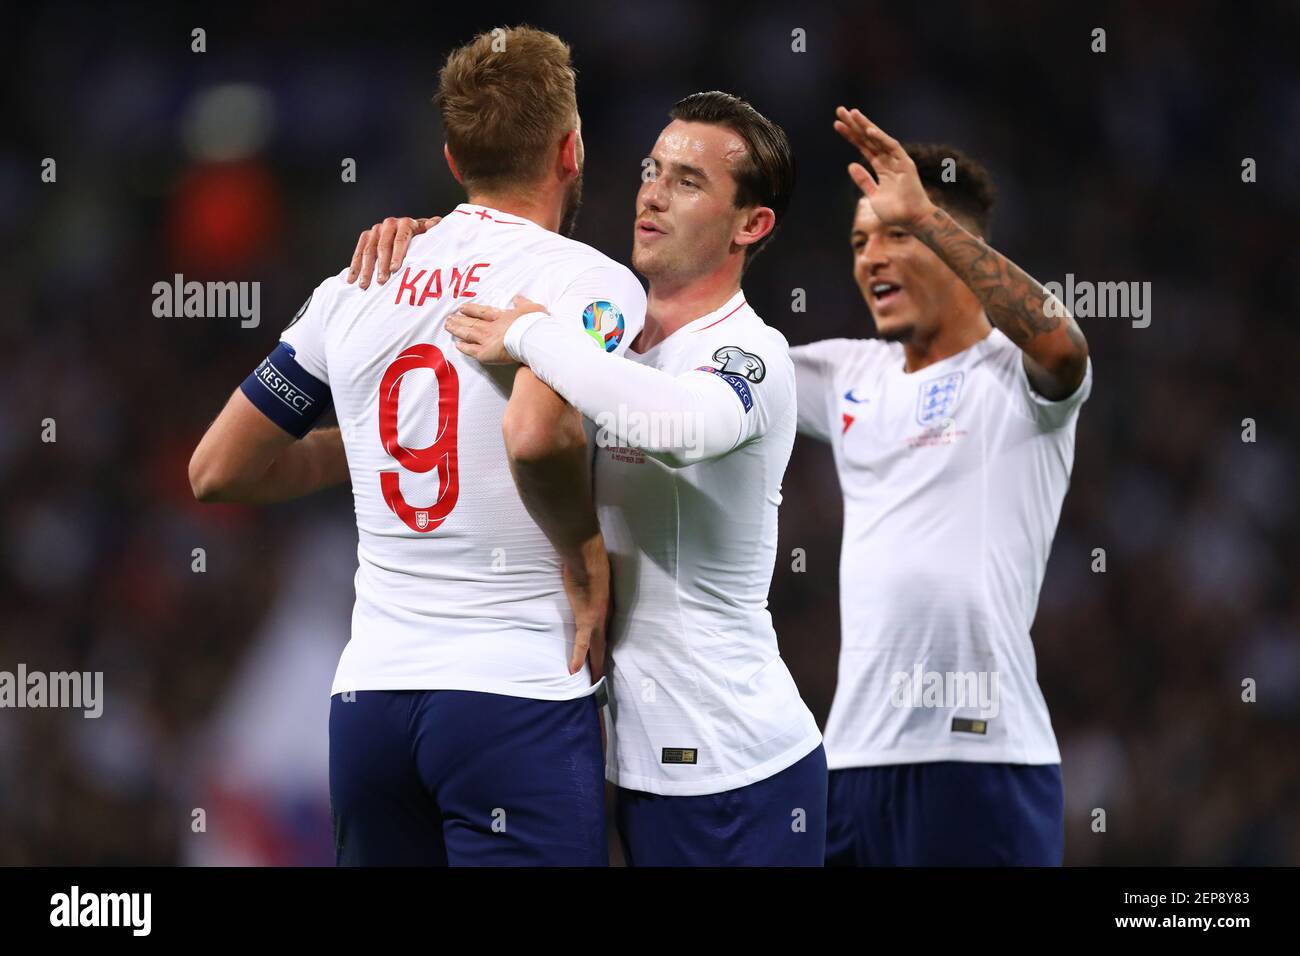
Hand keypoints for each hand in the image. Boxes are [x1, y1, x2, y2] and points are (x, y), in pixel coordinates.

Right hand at [346, 215, 440, 287]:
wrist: (411, 230)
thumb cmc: (424, 238)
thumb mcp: (431, 235)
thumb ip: (434, 231)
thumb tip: (434, 225)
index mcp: (406, 223)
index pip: (400, 240)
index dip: (397, 255)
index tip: (394, 270)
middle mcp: (389, 224)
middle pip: (382, 246)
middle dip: (381, 265)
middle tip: (381, 282)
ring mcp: (376, 229)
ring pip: (368, 250)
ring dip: (365, 269)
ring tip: (365, 285)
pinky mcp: (366, 236)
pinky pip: (358, 251)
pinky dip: (355, 266)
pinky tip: (351, 280)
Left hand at [446, 295, 546, 363]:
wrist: (533, 338)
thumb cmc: (535, 324)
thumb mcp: (532, 307)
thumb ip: (522, 302)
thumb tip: (517, 297)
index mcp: (502, 316)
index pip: (483, 312)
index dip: (472, 309)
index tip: (462, 307)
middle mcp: (491, 327)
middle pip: (472, 322)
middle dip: (460, 319)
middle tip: (449, 318)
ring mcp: (487, 340)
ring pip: (468, 333)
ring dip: (457, 329)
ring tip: (448, 326)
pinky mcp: (487, 353)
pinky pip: (471, 350)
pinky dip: (464, 347)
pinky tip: (457, 345)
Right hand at [563, 544, 610, 680]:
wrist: (587, 558)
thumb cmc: (588, 562)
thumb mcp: (593, 577)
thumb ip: (589, 584)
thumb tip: (580, 581)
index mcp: (605, 608)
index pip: (604, 630)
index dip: (602, 644)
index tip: (601, 656)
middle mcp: (604, 616)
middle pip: (603, 644)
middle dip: (601, 661)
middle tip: (600, 678)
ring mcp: (596, 619)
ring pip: (596, 647)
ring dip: (595, 664)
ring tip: (594, 680)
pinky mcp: (586, 620)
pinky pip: (582, 643)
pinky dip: (578, 657)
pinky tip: (573, 671)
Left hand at [833, 107, 935, 229]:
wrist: (911, 220)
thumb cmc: (895, 212)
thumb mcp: (873, 195)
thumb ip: (863, 180)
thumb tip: (850, 165)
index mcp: (882, 168)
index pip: (864, 147)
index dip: (851, 135)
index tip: (837, 124)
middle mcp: (889, 161)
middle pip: (869, 139)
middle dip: (855, 125)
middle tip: (840, 110)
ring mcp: (897, 161)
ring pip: (879, 139)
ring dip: (865, 125)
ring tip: (851, 113)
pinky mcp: (906, 163)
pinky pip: (892, 147)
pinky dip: (881, 138)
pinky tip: (868, 130)